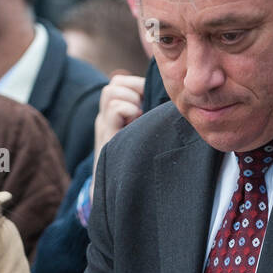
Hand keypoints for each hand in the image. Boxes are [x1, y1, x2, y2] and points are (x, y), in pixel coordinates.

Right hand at [91, 71, 144, 192]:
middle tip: (145, 111)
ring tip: (138, 120)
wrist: (118, 191)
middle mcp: (105, 117)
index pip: (120, 82)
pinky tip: (135, 126)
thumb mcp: (142, 134)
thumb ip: (148, 116)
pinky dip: (130, 112)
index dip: (137, 86)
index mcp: (113, 114)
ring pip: (113, 91)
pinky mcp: (105, 134)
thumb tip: (169, 100)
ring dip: (132, 102)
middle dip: (135, 91)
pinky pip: (116, 107)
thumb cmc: (138, 162)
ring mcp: (103, 124)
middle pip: (115, 83)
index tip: (148, 105)